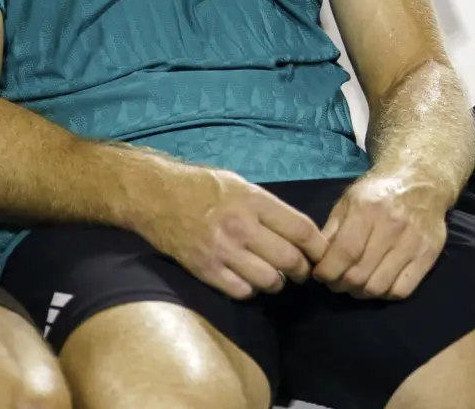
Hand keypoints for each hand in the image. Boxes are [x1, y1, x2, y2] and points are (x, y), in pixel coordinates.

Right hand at [137, 166, 328, 299]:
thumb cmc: (201, 186)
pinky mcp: (205, 269)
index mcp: (253, 200)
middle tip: (301, 270)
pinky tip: (248, 279)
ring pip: (270, 281)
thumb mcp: (240, 184)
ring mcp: (222, 250)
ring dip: (277, 282)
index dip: (318, 247)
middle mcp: (240, 226)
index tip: (320, 254)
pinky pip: (243, 291)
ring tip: (274, 276)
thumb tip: (300, 234)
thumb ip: (269, 208)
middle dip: (302, 270)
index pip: (302, 230)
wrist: (154, 196)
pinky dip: (251, 289)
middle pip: (290, 260)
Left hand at [311, 174, 450, 299]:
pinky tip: (377, 285)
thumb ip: (333, 229)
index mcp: (368, 210)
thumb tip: (317, 259)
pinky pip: (402, 291)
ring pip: (379, 287)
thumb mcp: (349, 201)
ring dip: (361, 293)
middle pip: (360, 273)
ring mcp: (413, 243)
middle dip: (341, 285)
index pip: (345, 252)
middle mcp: (392, 227)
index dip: (328, 271)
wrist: (421, 182)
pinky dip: (384, 295)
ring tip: (354, 286)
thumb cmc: (378, 192)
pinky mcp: (428, 256)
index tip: (320, 276)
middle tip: (335, 283)